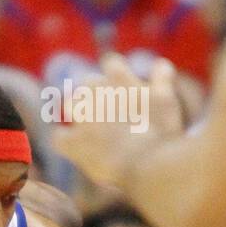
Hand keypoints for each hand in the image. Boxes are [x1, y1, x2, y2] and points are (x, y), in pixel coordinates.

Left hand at [51, 54, 185, 187]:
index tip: (115, 86)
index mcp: (122, 81)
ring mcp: (84, 117)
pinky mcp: (75, 142)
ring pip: (71, 105)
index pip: (110, 63)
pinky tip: (72, 148)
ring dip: (76, 113)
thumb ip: (162, 81)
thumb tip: (161, 63)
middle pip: (87, 84)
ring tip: (86, 127)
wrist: (147, 163)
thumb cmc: (162, 133)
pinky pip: (58, 138)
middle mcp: (99, 93)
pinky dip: (63, 141)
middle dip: (91, 95)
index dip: (111, 74)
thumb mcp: (167, 102)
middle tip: (101, 111)